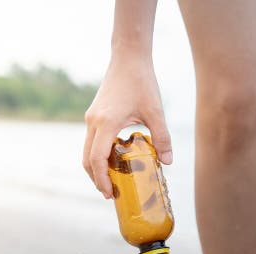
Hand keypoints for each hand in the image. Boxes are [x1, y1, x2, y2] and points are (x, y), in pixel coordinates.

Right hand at [82, 57, 171, 197]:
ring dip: (95, 168)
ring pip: (86, 151)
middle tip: (110, 194)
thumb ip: (162, 137)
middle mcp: (93, 122)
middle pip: (87, 159)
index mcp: (106, 122)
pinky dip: (97, 156)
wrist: (128, 58)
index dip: (101, 178)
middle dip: (97, 179)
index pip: (97, 158)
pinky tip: (113, 162)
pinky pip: (91, 141)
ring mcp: (91, 118)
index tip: (109, 193)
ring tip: (110, 182)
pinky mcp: (94, 115)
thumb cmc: (142, 82)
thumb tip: (168, 163)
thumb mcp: (156, 111)